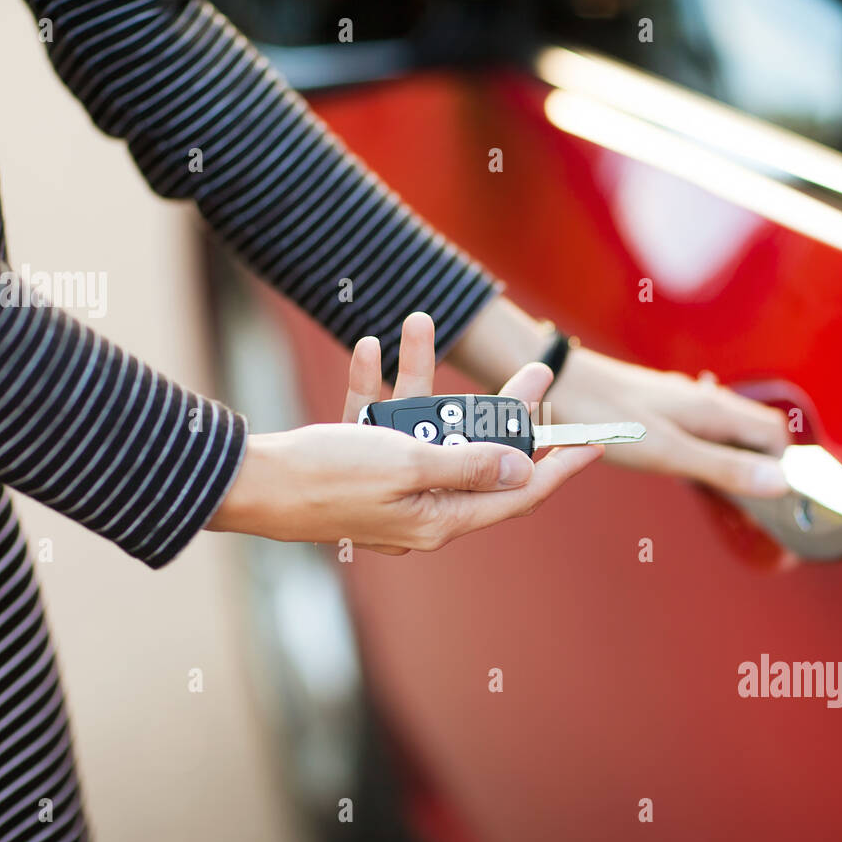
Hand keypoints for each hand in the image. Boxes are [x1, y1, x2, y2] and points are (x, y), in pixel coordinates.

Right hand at [207, 313, 601, 553]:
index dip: (558, 467)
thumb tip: (521, 468)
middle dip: (504, 404)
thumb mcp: (406, 465)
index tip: (594, 444)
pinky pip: (380, 420)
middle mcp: (420, 504)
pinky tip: (372, 346)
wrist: (247, 483)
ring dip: (422, 375)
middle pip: (479, 450)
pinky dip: (378, 385)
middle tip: (537, 366)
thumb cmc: (325, 478)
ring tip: (419, 323)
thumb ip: (467, 464)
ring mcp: (388, 484)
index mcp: (440, 518)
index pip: (517, 493)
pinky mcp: (357, 463)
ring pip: (426, 424)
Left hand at [549, 348, 790, 496]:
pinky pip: (699, 428)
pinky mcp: (658, 406)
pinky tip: (685, 466)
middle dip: (762, 466)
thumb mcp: (668, 452)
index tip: (772, 503)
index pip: (775, 434)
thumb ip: (724, 468)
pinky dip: (706, 450)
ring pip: (726, 429)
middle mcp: (703, 399)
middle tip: (749, 507)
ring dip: (733, 459)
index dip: (782, 467)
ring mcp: (680, 400)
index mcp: (713, 409)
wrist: (554, 383)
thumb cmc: (605, 419)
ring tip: (721, 493)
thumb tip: (781, 484)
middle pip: (755, 431)